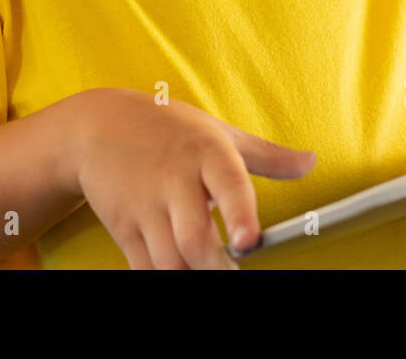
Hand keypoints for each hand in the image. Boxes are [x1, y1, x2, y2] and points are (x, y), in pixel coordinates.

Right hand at [71, 88, 316, 268]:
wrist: (95, 127)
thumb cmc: (168, 128)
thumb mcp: (217, 131)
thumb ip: (267, 155)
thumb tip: (310, 162)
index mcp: (205, 152)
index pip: (227, 182)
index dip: (239, 214)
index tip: (249, 242)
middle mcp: (173, 180)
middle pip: (195, 239)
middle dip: (218, 269)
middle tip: (235, 274)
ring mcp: (145, 206)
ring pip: (170, 261)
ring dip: (193, 277)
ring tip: (211, 273)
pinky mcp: (123, 227)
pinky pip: (145, 268)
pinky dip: (166, 278)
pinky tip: (181, 271)